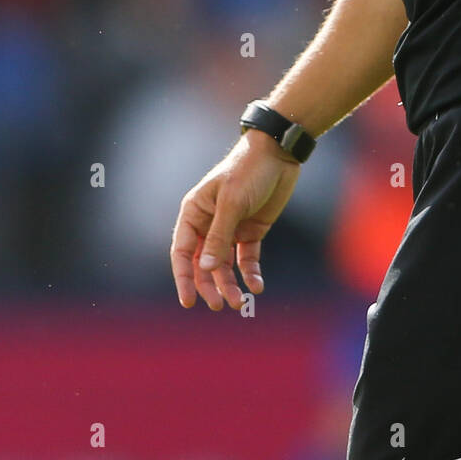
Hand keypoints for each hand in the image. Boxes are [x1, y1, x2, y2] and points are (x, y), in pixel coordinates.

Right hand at [170, 129, 301, 310]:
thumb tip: (204, 269)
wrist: (278, 154)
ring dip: (230, 285)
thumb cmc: (248, 171)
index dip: (183, 278)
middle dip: (210, 286)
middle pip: (203, 264)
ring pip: (224, 266)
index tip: (189, 302)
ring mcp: (230, 229)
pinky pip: (246, 259)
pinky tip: (256, 288)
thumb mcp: (232, 203)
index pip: (182, 252)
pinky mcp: (251, 232)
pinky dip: (250, 274)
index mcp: (193, 213)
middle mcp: (208, 224)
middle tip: (220, 305)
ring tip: (239, 303)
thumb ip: (218, 237)